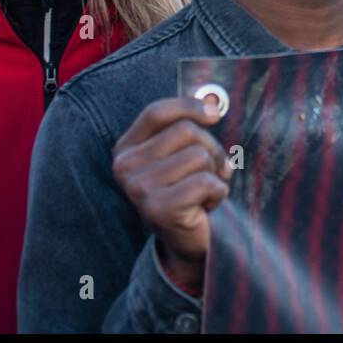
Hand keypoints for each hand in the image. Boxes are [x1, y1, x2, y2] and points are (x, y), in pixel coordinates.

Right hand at [112, 97, 231, 290]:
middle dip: (211, 149)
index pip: (157, 112)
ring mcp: (138, 189)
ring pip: (199, 155)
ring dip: (214, 173)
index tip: (214, 114)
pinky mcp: (157, 209)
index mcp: (126, 149)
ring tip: (204, 191)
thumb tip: (212, 100)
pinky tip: (205, 207)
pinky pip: (206, 182)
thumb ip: (191, 124)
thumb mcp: (184, 153)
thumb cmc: (190, 190)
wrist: (189, 241)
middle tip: (210, 172)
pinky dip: (218, 193)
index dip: (190, 106)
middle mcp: (124, 168)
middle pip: (186, 131)